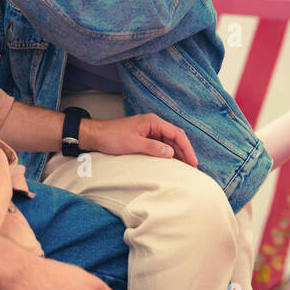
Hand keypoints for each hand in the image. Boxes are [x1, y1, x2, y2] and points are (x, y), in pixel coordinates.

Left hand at [82, 114, 198, 167]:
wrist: (96, 135)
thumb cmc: (112, 137)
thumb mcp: (133, 144)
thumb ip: (152, 148)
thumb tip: (171, 153)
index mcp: (153, 122)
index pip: (177, 134)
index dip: (187, 148)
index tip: (193, 161)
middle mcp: (153, 124)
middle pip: (175, 138)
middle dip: (185, 152)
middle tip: (193, 168)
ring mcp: (149, 131)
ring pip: (169, 142)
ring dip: (177, 154)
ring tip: (185, 168)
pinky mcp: (144, 137)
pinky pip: (161, 145)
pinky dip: (168, 154)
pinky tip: (171, 163)